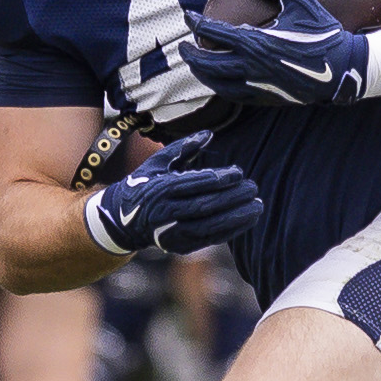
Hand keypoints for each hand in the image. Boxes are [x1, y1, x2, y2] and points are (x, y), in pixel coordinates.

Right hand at [85, 131, 263, 257]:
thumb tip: (208, 134)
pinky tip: (248, 220)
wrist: (123, 221)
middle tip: (253, 188)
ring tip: (257, 206)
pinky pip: (210, 239)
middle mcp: (166, 212)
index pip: (194, 183)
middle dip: (233, 197)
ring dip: (237, 216)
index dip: (219, 179)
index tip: (239, 172)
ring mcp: (172, 232)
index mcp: (160, 188)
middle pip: (205, 205)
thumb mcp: (157, 163)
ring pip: (210, 225)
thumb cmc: (144, 185)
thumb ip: (183, 148)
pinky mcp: (180, 246)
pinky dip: (231, 230)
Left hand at [183, 0, 380, 106]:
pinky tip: (220, 81)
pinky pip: (234, 95)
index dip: (196, 24)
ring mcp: (258, 85)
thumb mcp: (302, 2)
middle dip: (191, 55)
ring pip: (217, 83)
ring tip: (197, 65)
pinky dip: (221, 87)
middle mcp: (251, 66)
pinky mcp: (266, 97)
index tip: (188, 16)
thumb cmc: (323, 34)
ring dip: (202, 74)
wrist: (342, 70)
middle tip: (183, 47)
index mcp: (256, 42)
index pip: (214, 32)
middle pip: (208, 63)